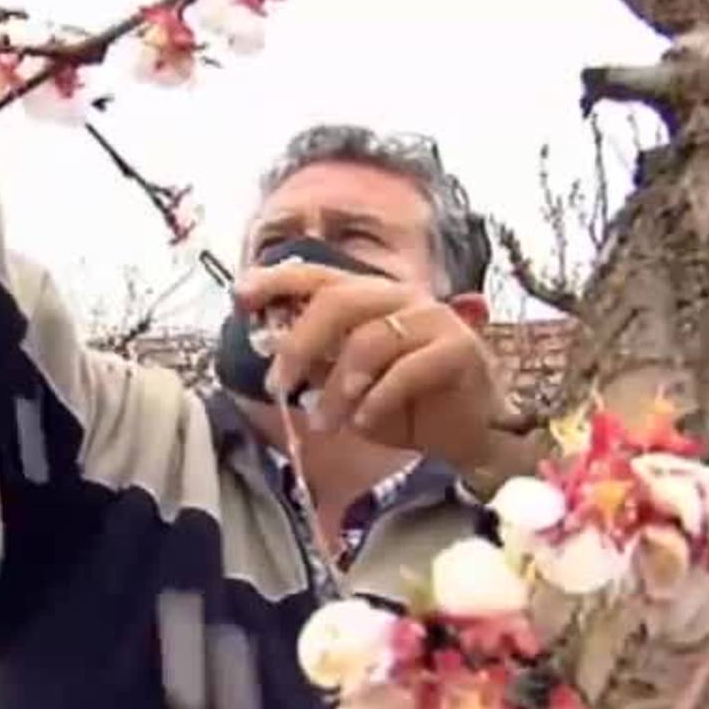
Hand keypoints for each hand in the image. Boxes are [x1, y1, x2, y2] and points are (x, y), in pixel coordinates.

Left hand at [232, 261, 504, 467]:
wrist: (468, 433)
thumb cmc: (403, 405)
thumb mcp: (347, 385)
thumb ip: (317, 363)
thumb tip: (273, 353)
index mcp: (369, 297)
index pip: (319, 276)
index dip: (277, 281)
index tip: (240, 296)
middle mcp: (400, 297)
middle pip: (339, 300)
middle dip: (299, 343)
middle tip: (277, 385)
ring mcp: (433, 319)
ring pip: (369, 340)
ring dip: (337, 388)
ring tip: (324, 422)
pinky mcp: (459, 349)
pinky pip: (406, 370)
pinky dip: (377, 400)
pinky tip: (364, 423)